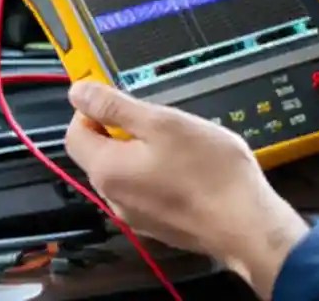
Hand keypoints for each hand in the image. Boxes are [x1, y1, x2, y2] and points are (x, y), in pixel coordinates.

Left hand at [63, 82, 308, 298]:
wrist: (245, 224)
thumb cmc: (208, 169)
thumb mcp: (162, 123)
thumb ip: (115, 107)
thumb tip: (77, 92)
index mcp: (107, 170)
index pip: (74, 135)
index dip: (90, 111)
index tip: (123, 102)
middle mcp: (112, 198)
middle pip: (100, 155)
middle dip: (123, 132)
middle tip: (162, 122)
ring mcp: (136, 217)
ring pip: (126, 174)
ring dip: (144, 154)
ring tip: (182, 145)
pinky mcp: (159, 227)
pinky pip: (146, 192)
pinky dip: (159, 176)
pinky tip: (191, 171)